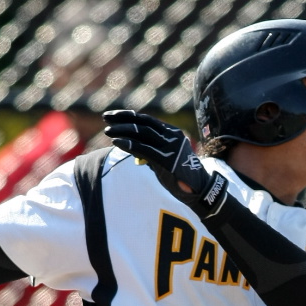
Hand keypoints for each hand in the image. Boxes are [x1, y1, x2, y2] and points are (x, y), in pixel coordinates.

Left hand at [103, 110, 228, 218]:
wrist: (199, 190)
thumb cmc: (180, 175)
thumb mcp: (165, 157)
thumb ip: (151, 151)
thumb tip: (131, 146)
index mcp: (173, 133)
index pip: (147, 120)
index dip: (128, 116)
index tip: (113, 115)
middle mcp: (172, 137)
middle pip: (143, 124)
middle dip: (122, 120)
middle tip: (106, 118)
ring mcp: (171, 148)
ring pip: (143, 134)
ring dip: (123, 131)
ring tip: (108, 130)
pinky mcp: (167, 161)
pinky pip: (144, 150)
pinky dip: (130, 144)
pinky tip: (117, 142)